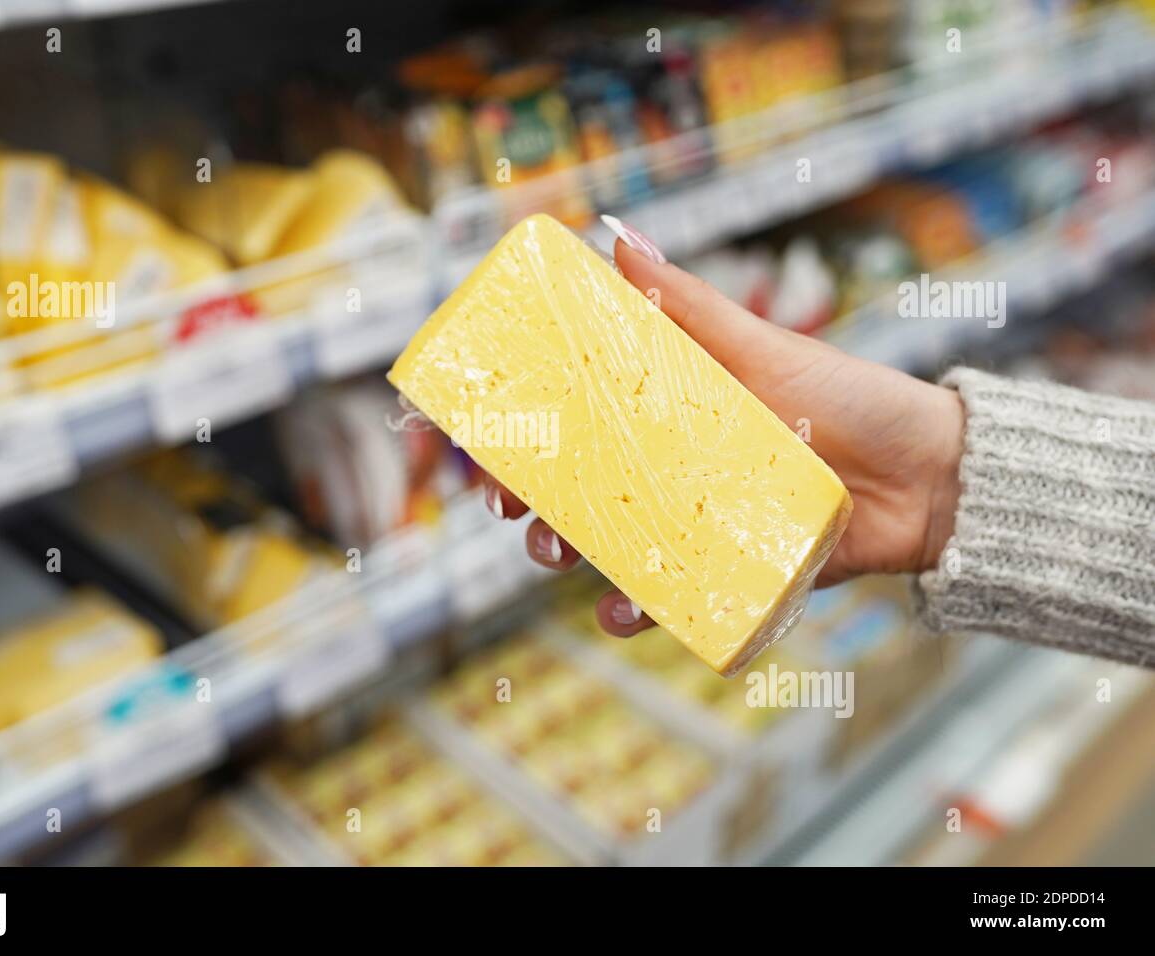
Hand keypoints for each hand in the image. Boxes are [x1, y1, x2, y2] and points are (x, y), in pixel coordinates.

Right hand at [484, 225, 965, 637]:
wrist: (930, 477)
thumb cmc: (849, 398)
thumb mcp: (759, 345)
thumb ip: (688, 304)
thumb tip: (617, 240)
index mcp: (670, 413)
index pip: (581, 424)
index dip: (529, 435)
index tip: (492, 444)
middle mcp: (674, 471)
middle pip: (582, 491)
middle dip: (535, 503)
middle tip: (513, 509)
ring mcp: (697, 525)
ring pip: (612, 547)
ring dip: (571, 557)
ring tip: (560, 556)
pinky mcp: (730, 573)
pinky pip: (670, 598)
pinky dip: (637, 610)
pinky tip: (621, 612)